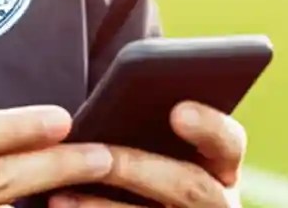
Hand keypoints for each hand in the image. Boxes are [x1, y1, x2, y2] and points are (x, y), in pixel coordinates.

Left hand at [49, 102, 246, 207]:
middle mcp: (217, 200)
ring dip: (105, 206)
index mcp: (221, 165)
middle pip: (191, 186)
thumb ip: (149, 122)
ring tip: (59, 193)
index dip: (208, 126)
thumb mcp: (155, 143)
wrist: (137, 199)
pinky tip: (59, 206)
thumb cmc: (141, 166)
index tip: (177, 111)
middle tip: (101, 156)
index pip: (229, 141)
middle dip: (140, 168)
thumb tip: (118, 91)